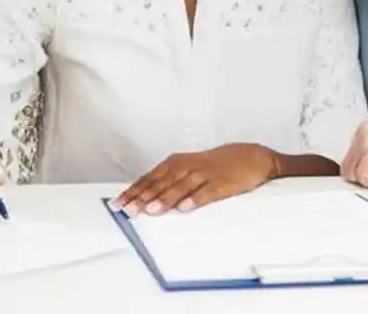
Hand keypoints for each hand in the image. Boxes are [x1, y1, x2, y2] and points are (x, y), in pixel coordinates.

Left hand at [112, 144, 277, 216]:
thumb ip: (168, 183)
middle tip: (129, 210)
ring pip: (181, 186)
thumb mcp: (188, 169)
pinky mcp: (222, 183)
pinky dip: (196, 199)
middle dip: (144, 196)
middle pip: (162, 182)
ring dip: (166, 198)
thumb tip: (142, 199)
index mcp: (176, 163)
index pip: (149, 178)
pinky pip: (207, 192)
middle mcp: (187, 166)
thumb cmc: (213, 166)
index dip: (133, 190)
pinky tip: (185, 208)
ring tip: (152, 210)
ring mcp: (205, 174)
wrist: (249, 157)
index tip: (118, 204)